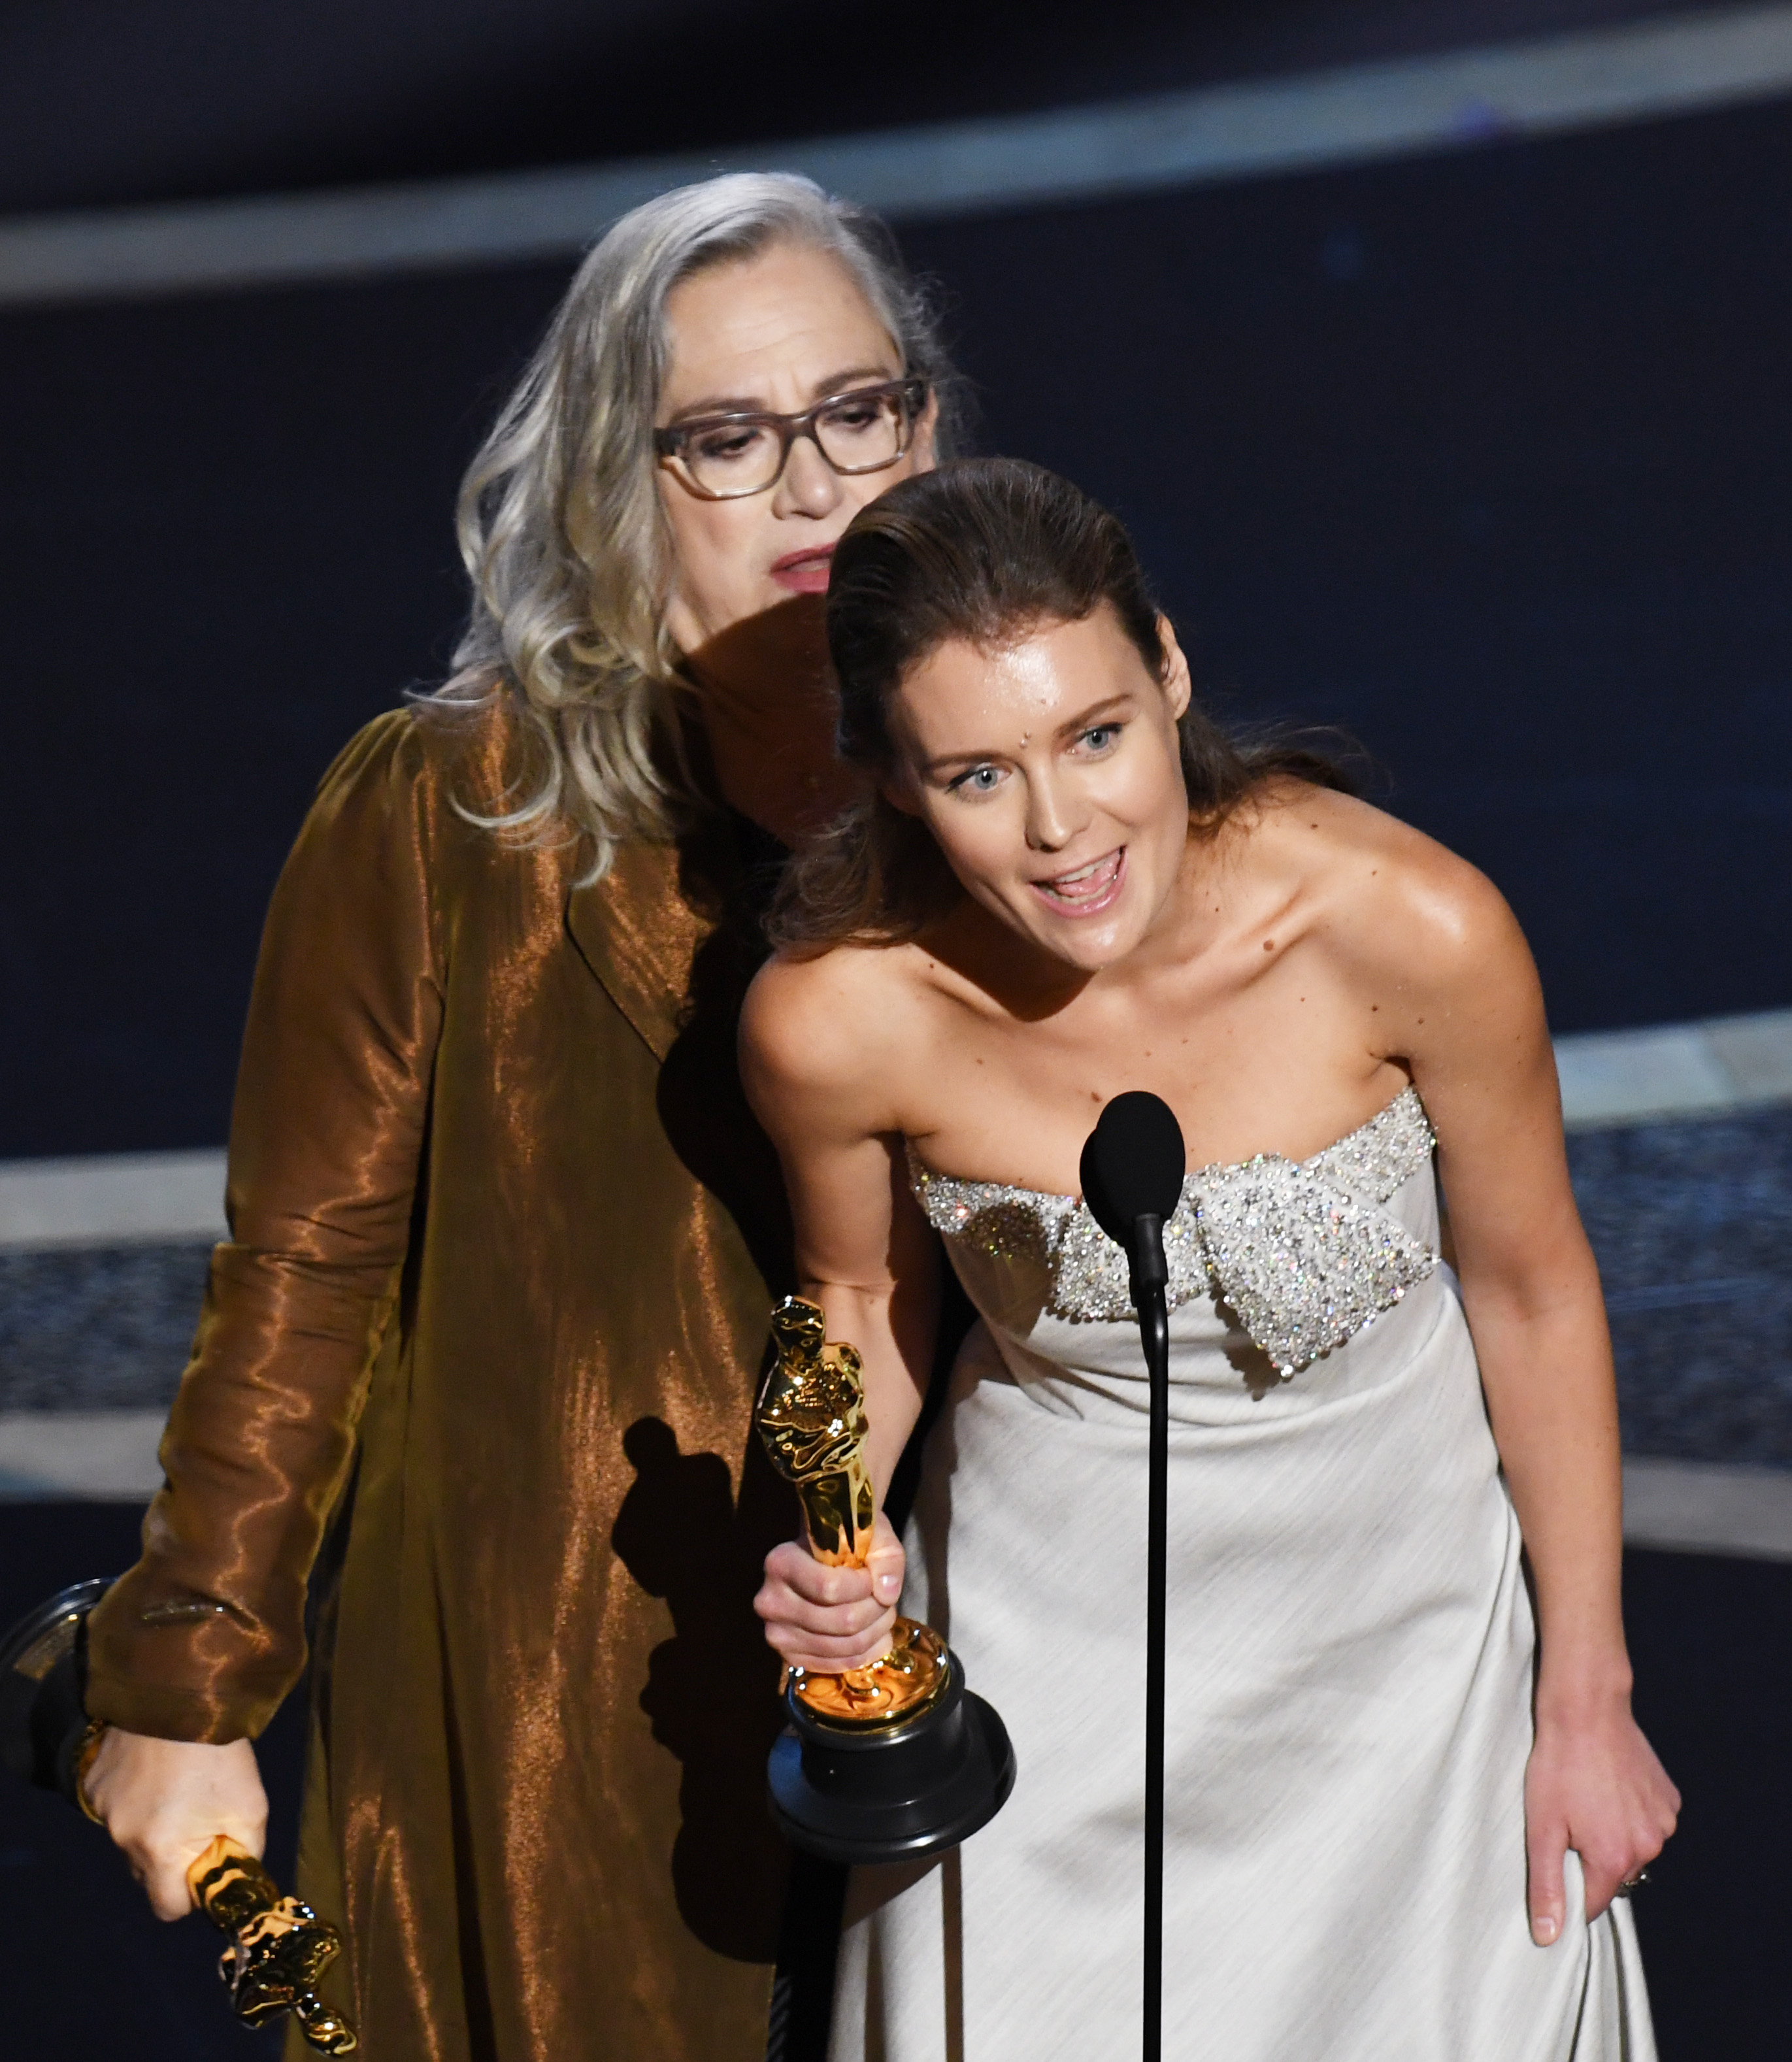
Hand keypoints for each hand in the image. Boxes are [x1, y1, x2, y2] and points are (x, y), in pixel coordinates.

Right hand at [82, 1728, 268, 1920]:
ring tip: (178, 1789)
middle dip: (172, 1861)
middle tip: (198, 1823)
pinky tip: (155, 1771)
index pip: (169, 1908)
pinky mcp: (93, 1784)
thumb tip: (234, 1879)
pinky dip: (134, 1801)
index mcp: (160, 1853)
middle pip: (148, 1875)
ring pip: (130, 1841)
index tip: (208, 1866)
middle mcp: (123, 1840)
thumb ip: (244, 1856)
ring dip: (152, 1829)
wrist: (182, 1696)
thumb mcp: (250, 1810)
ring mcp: (103, 1811)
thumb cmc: (222, 1756)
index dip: (192, 1895)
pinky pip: (114, 1809)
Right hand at [755, 1513, 905, 1673]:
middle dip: (876, 1610)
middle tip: (885, 1599)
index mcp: (781, 1563)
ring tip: (883, 1614)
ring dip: (875, 1632)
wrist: (819, 1558)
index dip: (865, 1587)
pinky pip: (837, 1665)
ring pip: (844, 1646)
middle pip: (842, 1621)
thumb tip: (887, 1594)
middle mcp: (771, 1601)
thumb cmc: (845, 1541)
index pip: (829, 1588)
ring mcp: (777, 1634)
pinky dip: (866, 1653)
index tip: (874, 1576)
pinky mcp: (790, 1657)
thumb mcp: (872, 1533)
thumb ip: (885, 1557)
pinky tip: (876, 1636)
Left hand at [1524, 1691, 1678, 1943]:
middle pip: (1615, 1876)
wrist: (1586, 1709)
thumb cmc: (1557, 1764)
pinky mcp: (1669, 1800)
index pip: (1592, 1903)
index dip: (1570, 1888)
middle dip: (1592, 1860)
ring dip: (1614, 1837)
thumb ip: (1546, 1885)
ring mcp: (1663, 1822)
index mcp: (1615, 1858)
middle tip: (1569, 1821)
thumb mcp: (1541, 1827)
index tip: (1556, 1861)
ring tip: (1589, 1799)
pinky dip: (1631, 1815)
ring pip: (1634, 1850)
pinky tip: (1610, 1788)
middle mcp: (1649, 1847)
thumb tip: (1548, 1937)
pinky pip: (1649, 1823)